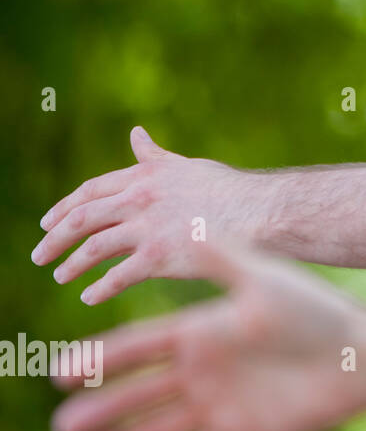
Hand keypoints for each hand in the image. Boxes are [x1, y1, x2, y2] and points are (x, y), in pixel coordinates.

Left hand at [32, 126, 254, 303]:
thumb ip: (155, 156)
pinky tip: (89, 297)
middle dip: (55, 237)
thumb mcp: (187, 166)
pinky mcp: (160, 256)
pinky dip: (100, 288)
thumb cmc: (231, 191)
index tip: (47, 222)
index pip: (91, 191)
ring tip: (60, 276)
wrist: (260, 213)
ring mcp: (148, 228)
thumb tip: (135, 133)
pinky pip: (119, 276)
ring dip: (72, 264)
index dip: (64, 207)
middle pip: (82, 218)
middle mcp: (140, 198)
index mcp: (145, 175)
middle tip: (39, 254)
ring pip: (94, 248)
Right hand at [50, 243, 365, 430]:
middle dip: (102, 407)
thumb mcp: (266, 280)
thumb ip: (222, 258)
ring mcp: (219, 406)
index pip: (140, 346)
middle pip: (139, 393)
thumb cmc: (319, 312)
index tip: (61, 367)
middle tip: (64, 423)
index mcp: (202, 332)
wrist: (364, 355)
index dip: (101, 358)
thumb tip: (184, 222)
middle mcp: (203, 371)